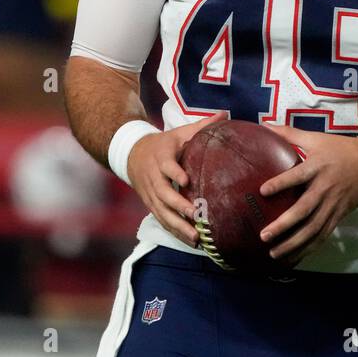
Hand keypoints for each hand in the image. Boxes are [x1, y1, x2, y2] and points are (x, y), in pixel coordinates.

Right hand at [126, 113, 224, 247]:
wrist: (131, 154)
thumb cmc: (163, 144)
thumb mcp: (179, 133)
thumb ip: (201, 126)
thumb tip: (225, 114)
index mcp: (161, 158)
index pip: (167, 166)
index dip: (174, 173)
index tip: (186, 181)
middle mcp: (154, 178)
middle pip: (164, 194)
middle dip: (179, 206)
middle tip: (196, 215)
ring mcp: (151, 194)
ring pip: (162, 212)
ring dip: (178, 226)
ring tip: (196, 237)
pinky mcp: (151, 205)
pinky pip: (162, 220)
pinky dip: (175, 231)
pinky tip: (192, 242)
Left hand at [258, 125, 357, 265]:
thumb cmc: (340, 149)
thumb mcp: (316, 138)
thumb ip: (290, 134)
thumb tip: (265, 125)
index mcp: (318, 167)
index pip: (297, 176)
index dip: (280, 184)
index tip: (262, 191)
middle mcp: (325, 189)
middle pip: (304, 211)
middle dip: (284, 225)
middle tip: (264, 236)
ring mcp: (333, 206)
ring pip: (313, 229)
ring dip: (293, 243)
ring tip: (274, 254)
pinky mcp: (339, 216)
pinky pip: (322, 236)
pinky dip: (308, 249)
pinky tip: (293, 258)